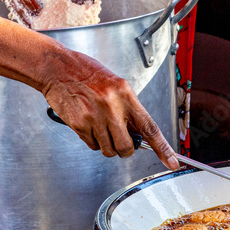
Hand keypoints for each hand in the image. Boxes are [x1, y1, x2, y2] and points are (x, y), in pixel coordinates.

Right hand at [42, 49, 179, 170]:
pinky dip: (91, 140)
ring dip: (106, 144)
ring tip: (99, 126)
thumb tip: (138, 132)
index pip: (150, 127)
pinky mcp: (80, 125)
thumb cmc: (86, 73)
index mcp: (125, 95)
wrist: (58, 68)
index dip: (163, 148)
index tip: (172, 161)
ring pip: (108, 149)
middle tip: (119, 140)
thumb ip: (128, 108)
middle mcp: (112, 107)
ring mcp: (95, 117)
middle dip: (125, 149)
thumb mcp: (115, 85)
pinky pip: (91, 145)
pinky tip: (87, 124)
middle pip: (127, 147)